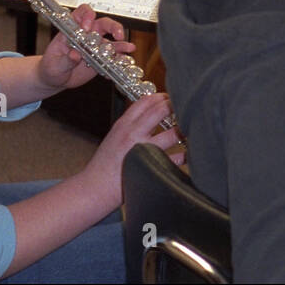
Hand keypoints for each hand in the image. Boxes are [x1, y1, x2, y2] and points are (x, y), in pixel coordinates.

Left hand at [39, 5, 135, 90]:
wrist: (56, 79)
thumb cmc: (51, 66)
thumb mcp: (54, 64)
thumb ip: (65, 60)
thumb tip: (75, 55)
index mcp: (73, 30)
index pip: (81, 13)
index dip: (87, 16)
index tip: (87, 26)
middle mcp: (87, 35)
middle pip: (103, 24)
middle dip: (113, 27)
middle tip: (118, 35)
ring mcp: (95, 47)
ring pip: (112, 41)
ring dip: (121, 44)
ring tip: (129, 48)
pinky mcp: (101, 59)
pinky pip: (113, 58)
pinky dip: (118, 62)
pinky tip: (121, 66)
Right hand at [85, 94, 182, 209]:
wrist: (94, 188)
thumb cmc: (104, 164)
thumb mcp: (114, 136)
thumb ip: (130, 124)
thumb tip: (151, 113)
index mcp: (123, 124)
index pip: (145, 101)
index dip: (162, 96)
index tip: (171, 97)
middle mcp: (133, 134)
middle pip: (160, 111)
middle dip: (176, 107)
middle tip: (186, 109)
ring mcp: (143, 150)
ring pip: (172, 134)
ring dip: (184, 131)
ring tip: (190, 130)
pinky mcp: (150, 167)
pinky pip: (174, 159)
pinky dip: (185, 155)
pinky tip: (190, 154)